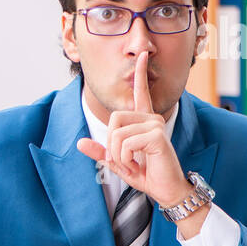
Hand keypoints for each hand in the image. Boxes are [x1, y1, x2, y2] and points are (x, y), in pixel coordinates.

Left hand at [75, 51, 192, 207]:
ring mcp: (156, 125)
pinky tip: (139, 165)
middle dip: (111, 144)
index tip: (144, 55)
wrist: (166, 190)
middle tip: (123, 159)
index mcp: (144, 121)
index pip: (141, 92)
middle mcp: (151, 118)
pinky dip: (125, 159)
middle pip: (114, 118)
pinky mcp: (157, 135)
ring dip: (118, 155)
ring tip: (133, 164)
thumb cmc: (147, 174)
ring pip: (118, 133)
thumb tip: (80, 142)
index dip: (141, 73)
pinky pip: (126, 143)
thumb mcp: (118, 162)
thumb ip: (101, 151)